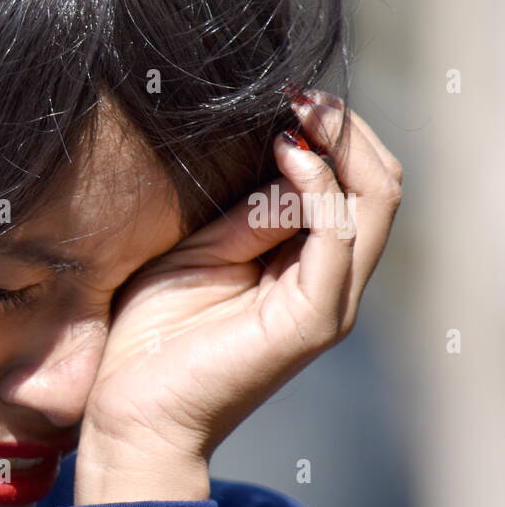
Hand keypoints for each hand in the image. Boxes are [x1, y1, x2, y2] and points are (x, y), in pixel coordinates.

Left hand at [74, 92, 403, 503]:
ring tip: (300, 109)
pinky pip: (338, 239)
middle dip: (346, 131)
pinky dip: (320, 188)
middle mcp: (328, 284)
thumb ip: (247, 213)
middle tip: (301, 93)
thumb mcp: (197, 253)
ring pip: (374, 206)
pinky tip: (287, 155)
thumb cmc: (152, 339)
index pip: (350, 187)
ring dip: (341, 147)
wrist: (130, 413)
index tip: (287, 94)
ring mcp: (326, 302)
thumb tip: (286, 155)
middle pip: (377, 189)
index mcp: (303, 268)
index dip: (328, 134)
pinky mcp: (311, 319)